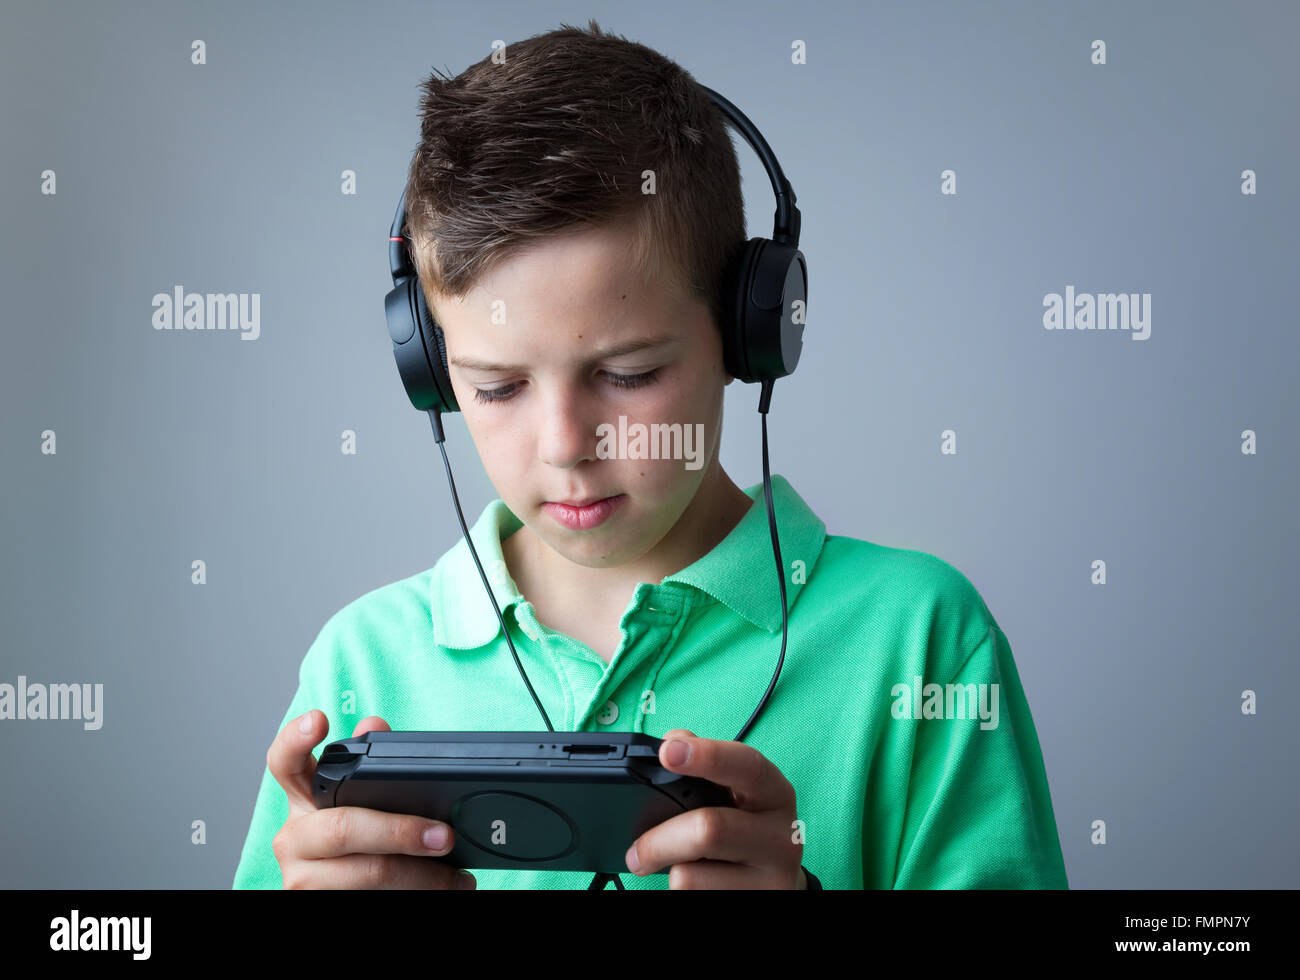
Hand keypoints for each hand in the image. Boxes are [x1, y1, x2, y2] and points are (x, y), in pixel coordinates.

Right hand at [268, 710, 475, 889]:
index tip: (319, 718)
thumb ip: (371, 767)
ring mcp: (304, 879)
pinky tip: (443, 889)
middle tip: (443, 837)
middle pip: (344, 827)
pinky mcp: (321, 905)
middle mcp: (295, 839)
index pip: (284, 763)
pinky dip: (416, 893)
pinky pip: (373, 897)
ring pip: (367, 873)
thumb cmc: (361, 848)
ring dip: (422, 875)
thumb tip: (376, 725)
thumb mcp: (361, 806)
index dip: (295, 738)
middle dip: (401, 832)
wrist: (349, 896)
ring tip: (455, 876)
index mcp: (302, 802)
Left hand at [624, 729, 805, 888]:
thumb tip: (671, 741)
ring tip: (667, 866)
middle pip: (708, 829)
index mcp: (774, 791)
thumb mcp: (736, 791)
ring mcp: (773, 876)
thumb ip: (705, 762)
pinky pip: (694, 897)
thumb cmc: (746, 825)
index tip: (666, 752)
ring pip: (691, 874)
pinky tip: (694, 880)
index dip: (707, 755)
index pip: (746, 766)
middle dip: (658, 840)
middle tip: (635, 852)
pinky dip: (682, 888)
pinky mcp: (757, 902)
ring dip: (667, 869)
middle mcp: (781, 833)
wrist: (775, 879)